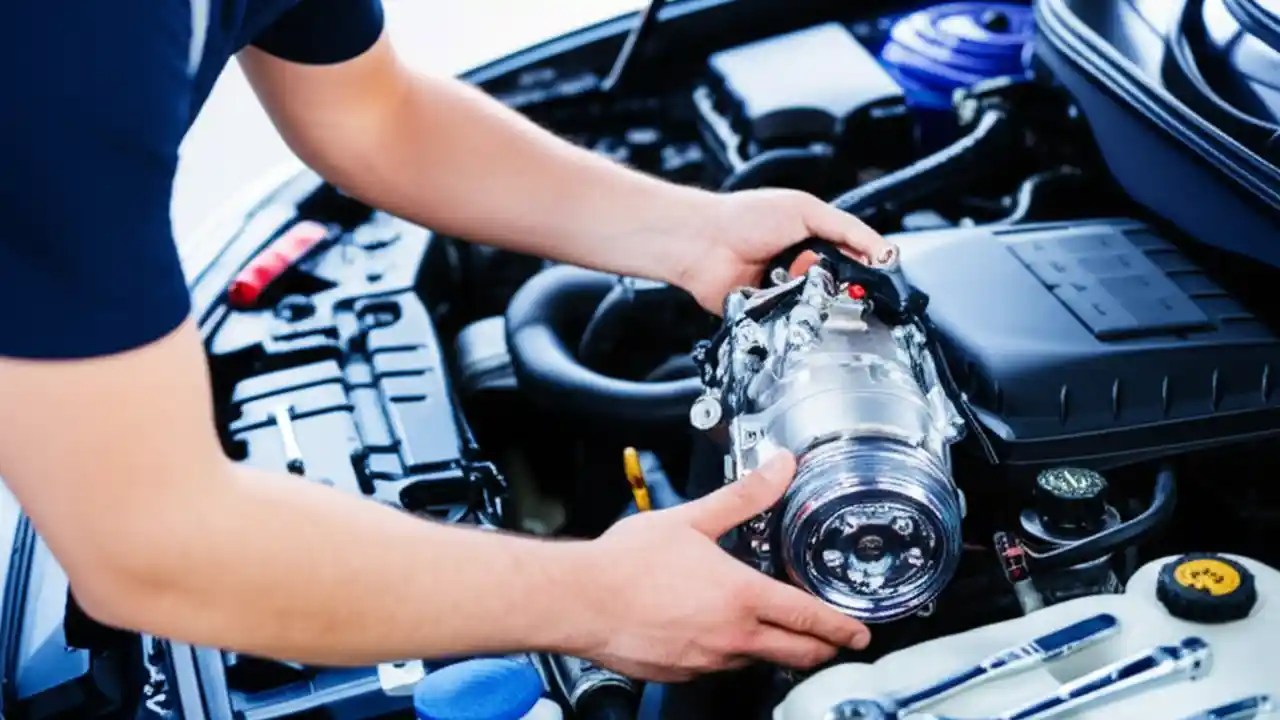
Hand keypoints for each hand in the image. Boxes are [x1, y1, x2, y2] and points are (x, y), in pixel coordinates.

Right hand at [569, 453, 870, 681]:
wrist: (580, 601)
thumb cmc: (627, 563)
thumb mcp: (691, 519)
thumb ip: (743, 496)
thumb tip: (778, 468)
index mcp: (741, 597)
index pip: (809, 619)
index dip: (841, 627)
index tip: (858, 631)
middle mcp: (731, 636)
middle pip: (796, 654)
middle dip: (823, 649)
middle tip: (835, 642)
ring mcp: (707, 660)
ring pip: (757, 661)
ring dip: (773, 649)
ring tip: (771, 629)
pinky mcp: (683, 673)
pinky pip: (719, 666)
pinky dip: (730, 653)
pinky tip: (716, 632)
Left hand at [673, 189, 893, 313]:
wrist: (703, 242)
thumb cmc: (744, 217)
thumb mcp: (804, 210)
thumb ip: (847, 229)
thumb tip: (884, 251)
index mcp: (817, 241)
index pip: (857, 261)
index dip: (870, 270)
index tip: (880, 278)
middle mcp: (804, 270)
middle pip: (842, 289)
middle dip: (841, 285)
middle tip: (833, 278)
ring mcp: (787, 293)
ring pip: (819, 308)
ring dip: (812, 297)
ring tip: (796, 279)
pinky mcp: (770, 315)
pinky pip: (792, 323)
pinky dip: (790, 313)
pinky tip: (782, 298)